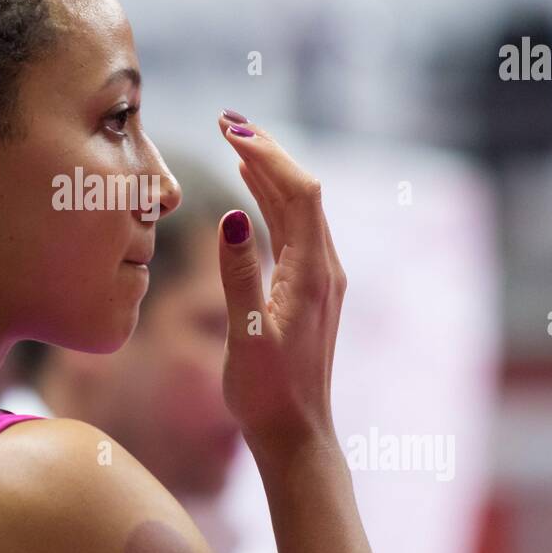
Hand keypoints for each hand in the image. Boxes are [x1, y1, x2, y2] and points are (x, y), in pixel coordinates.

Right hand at [215, 113, 346, 448]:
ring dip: (267, 172)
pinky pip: (291, 229)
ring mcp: (319, 278)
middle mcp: (324, 268)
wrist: (295, 434)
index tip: (230, 128)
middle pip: (300, 191)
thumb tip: (230, 216)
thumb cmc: (267, 392)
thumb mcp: (247, 333)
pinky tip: (248, 191)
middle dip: (266, 151)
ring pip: (296, 208)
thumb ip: (238, 274)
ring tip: (234, 140)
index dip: (267, 154)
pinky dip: (269, 202)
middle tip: (227, 118)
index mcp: (313, 273)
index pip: (297, 192)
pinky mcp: (309, 290)